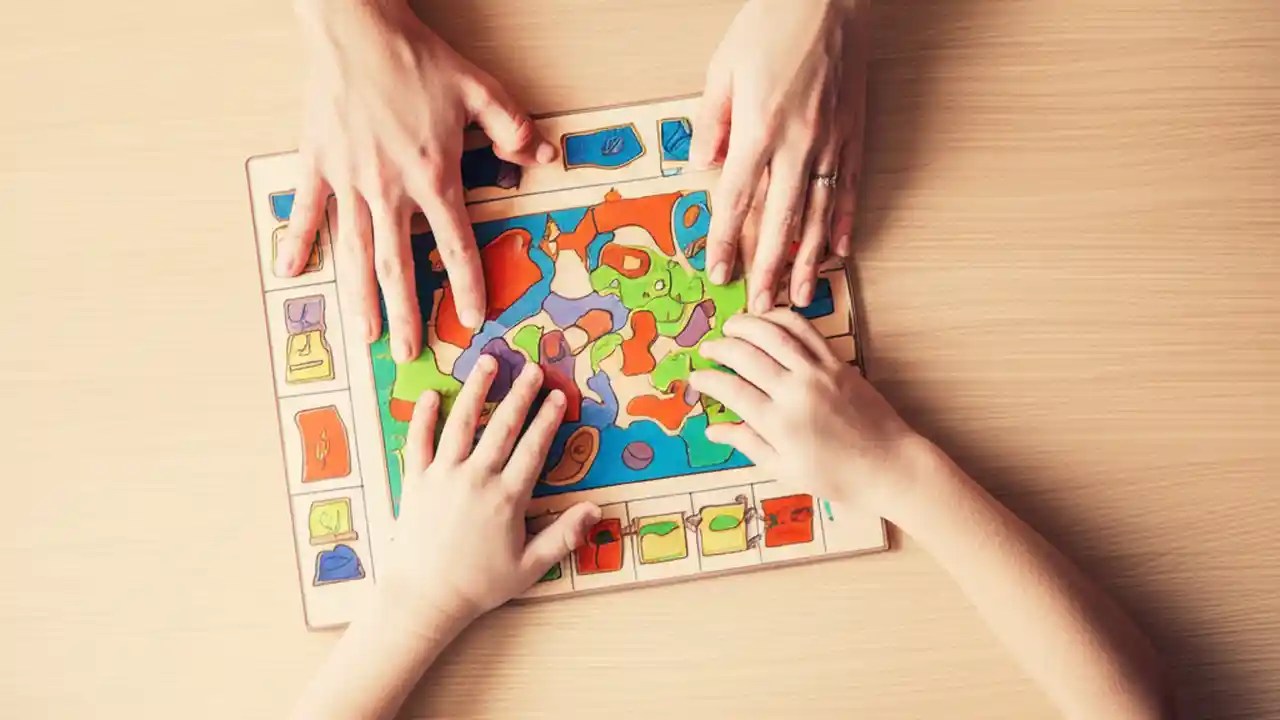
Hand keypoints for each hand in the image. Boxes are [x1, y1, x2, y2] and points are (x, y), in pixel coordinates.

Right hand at [278, 1, 557, 361]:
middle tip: (406, 353)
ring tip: (362, 334)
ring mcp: (348, 180)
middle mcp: (388, 189)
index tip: (471, 320)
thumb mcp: (480, 90)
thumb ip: (513, 129)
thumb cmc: (417, 60)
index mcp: (432, 177)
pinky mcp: (317, 163)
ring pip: (353, 251)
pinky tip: (294, 273)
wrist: (357, 29)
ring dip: (359, 297)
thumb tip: (545, 157)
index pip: (455, 245)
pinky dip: (299, 241)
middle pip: (398, 265)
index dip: (466, 285)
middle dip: (405, 313)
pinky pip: (308, 210)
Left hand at [381, 355, 599, 623]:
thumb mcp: (529, 566)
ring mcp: (443, 476)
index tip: (558, 395)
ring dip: (477, 391)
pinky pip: (418, 441)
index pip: (533, 448)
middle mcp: (477, 478)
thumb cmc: (479, 586)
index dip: (548, 419)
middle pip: (503, 426)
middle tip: (532, 369)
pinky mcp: (416, 481)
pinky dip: (424, 416)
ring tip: (488, 364)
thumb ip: (563, 536)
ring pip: (462, 423)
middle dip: (520, 394)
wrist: (424, 598)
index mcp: (507, 498)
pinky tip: (431, 395)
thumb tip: (595, 510)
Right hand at [690, 310, 924, 514]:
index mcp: (778, 423)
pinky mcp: (837, 362)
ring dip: (746, 324)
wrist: (888, 465)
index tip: (695, 377)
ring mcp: (818, 372)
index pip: (730, 389)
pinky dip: (781, 318)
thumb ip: (748, 443)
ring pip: (773, 333)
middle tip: (707, 349)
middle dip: (720, 348)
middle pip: (746, 355)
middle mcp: (795, 391)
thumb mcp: (784, 469)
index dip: (707, 379)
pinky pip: (805, 331)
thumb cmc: (836, 477)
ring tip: (730, 326)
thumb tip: (712, 429)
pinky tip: (766, 319)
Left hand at [692, 0, 869, 312]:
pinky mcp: (855, 132)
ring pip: (820, 214)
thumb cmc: (770, 24)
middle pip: (780, 221)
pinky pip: (851, 188)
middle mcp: (797, 142)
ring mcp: (832, 141)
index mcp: (757, 128)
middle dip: (767, 268)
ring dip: (808, 260)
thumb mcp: (721, 69)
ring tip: (800, 296)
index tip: (717, 272)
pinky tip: (840, 252)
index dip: (725, 242)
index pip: (735, 200)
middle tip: (760, 306)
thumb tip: (703, 164)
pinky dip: (846, 223)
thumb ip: (711, 122)